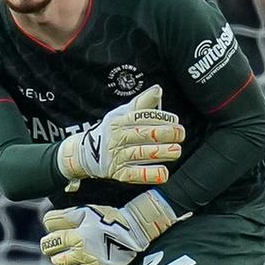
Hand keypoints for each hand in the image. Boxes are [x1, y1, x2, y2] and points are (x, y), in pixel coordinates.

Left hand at [39, 191, 180, 264]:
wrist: (135, 230)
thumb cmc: (109, 219)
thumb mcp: (84, 212)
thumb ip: (63, 218)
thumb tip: (46, 223)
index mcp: (76, 238)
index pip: (49, 245)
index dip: (48, 242)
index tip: (53, 240)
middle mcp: (82, 255)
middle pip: (57, 260)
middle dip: (56, 255)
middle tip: (63, 250)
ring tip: (72, 260)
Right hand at [55, 84, 183, 186]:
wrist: (85, 153)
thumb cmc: (111, 132)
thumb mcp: (122, 114)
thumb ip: (142, 103)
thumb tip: (158, 89)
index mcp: (119, 121)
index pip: (139, 117)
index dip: (159, 118)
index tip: (175, 120)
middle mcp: (117, 138)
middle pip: (141, 134)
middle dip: (163, 134)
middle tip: (180, 134)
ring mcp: (116, 156)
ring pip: (139, 153)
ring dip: (159, 153)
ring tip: (176, 151)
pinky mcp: (118, 173)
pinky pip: (134, 174)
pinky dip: (148, 174)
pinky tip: (163, 173)